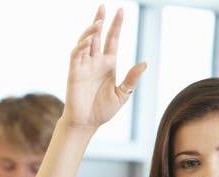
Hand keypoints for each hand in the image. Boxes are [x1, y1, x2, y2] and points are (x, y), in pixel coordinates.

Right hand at [62, 5, 146, 130]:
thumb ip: (131, 79)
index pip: (112, 40)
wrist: (87, 123)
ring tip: (99, 22)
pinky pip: (76, 56)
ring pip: (86, 42)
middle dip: (100, 20)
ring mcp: (84, 66)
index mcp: (108, 65)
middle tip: (104, 6)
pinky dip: (81, 47)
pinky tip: (87, 41)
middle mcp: (95, 61)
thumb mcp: (122, 94)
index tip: (121, 11)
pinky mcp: (75, 73)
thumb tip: (144, 63)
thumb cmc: (103, 110)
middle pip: (97, 36)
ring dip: (91, 32)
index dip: (116, 26)